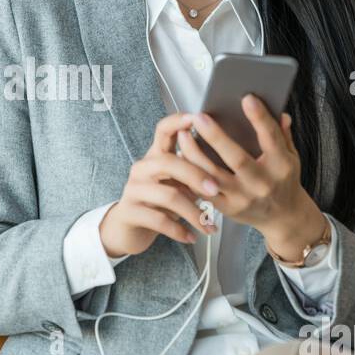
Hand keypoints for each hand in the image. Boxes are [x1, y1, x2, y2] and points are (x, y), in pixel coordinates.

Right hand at [98, 113, 222, 257]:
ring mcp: (133, 190)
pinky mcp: (129, 212)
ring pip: (168, 195)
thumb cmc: (159, 202)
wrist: (128, 228)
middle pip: (169, 162)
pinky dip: (180, 230)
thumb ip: (192, 171)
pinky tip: (192, 237)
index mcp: (155, 156)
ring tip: (210, 226)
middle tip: (216, 190)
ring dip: (194, 213)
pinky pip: (159, 220)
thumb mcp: (176, 183)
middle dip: (196, 175)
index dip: (178, 122)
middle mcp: (142, 169)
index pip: (163, 130)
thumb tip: (226, 161)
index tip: (197, 118)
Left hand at [176, 94, 326, 256]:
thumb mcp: (292, 157)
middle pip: (236, 158)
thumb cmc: (284, 181)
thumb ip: (284, 135)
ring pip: (214, 175)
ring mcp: (243, 197)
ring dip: (195, 154)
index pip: (271, 138)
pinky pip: (204, 191)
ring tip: (183, 134)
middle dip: (216, 137)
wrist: (283, 217)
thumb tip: (281, 113)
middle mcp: (262, 182)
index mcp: (281, 165)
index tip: (247, 98)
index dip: (259, 118)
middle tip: (199, 117)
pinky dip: (191, 174)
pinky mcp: (228, 208)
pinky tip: (182, 158)